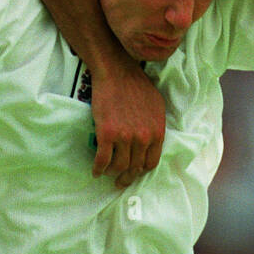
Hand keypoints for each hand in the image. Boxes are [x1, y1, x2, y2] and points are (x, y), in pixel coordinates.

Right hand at [91, 54, 165, 188]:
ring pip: (118, 166)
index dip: (141, 170)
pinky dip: (98, 168)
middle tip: (119, 180)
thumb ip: (156, 126)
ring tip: (106, 172)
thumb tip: (152, 141)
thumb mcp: (157, 106)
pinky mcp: (107, 134)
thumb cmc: (137, 85)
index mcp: (157, 132)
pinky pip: (102, 160)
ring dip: (111, 173)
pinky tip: (95, 170)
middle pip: (134, 168)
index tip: (134, 171)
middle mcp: (143, 138)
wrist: (117, 72)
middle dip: (126, 177)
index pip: (151, 163)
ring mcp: (125, 137)